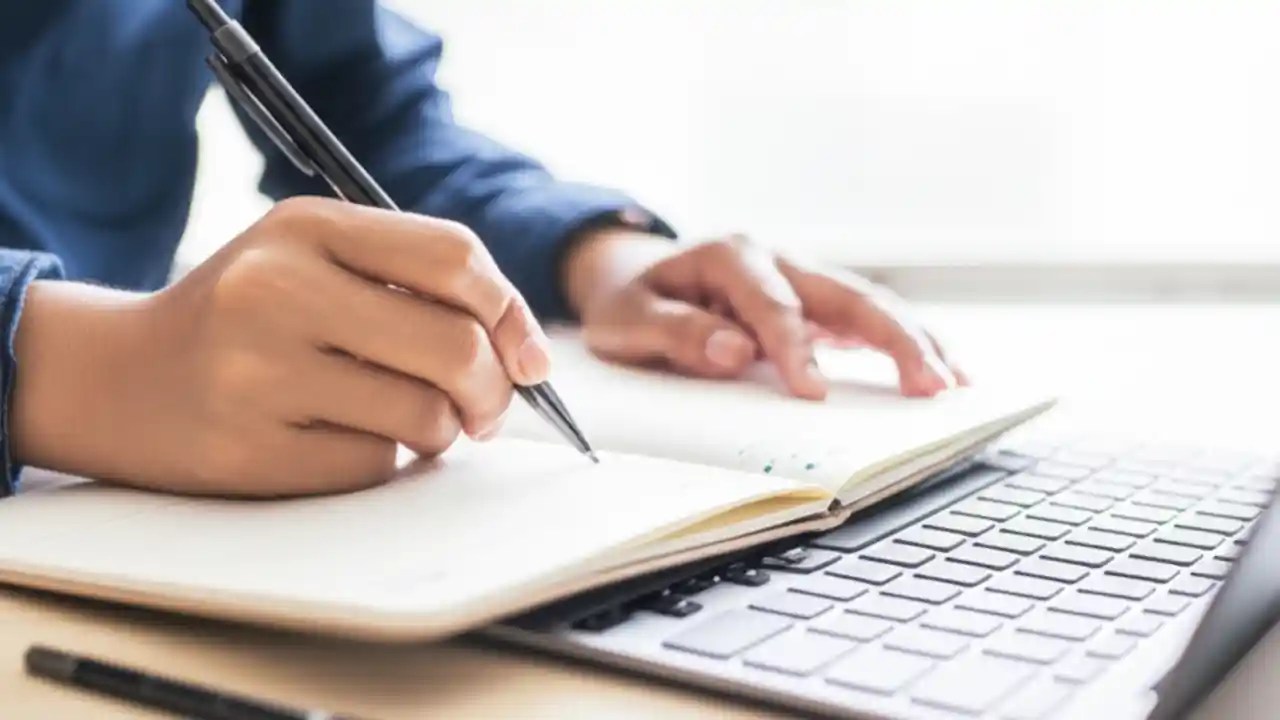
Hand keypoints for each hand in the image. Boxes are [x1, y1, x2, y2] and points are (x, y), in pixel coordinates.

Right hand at [12, 197, 549, 495]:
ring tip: (408, 419)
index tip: (529, 357)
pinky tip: (344, 438)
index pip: (454, 257)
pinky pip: (376, 463)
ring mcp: (259, 373)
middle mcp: (278, 290)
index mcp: (307, 227)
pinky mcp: (252, 451)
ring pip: (426, 415)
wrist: (120, 379)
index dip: (512, 313)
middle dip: (495, 389)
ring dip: (441, 429)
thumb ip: (414, 280)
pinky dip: (384, 458)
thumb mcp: (314, 257)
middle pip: (455, 344)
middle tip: (487, 408)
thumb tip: (525, 354)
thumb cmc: (246, 315)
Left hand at [562, 229, 964, 399]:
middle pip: (845, 294)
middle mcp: (777, 258)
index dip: (794, 348)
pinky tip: (943, 368)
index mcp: (730, 255)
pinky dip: (907, 340)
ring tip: (952, 381)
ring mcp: (803, 276)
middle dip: (890, 338)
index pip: (773, 305)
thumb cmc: (632, 302)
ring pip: (871, 302)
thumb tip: (732, 350)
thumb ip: (676, 332)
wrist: (637, 276)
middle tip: (925, 384)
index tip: (813, 393)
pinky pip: (869, 317)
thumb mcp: (629, 319)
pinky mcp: (817, 301)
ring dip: (914, 339)